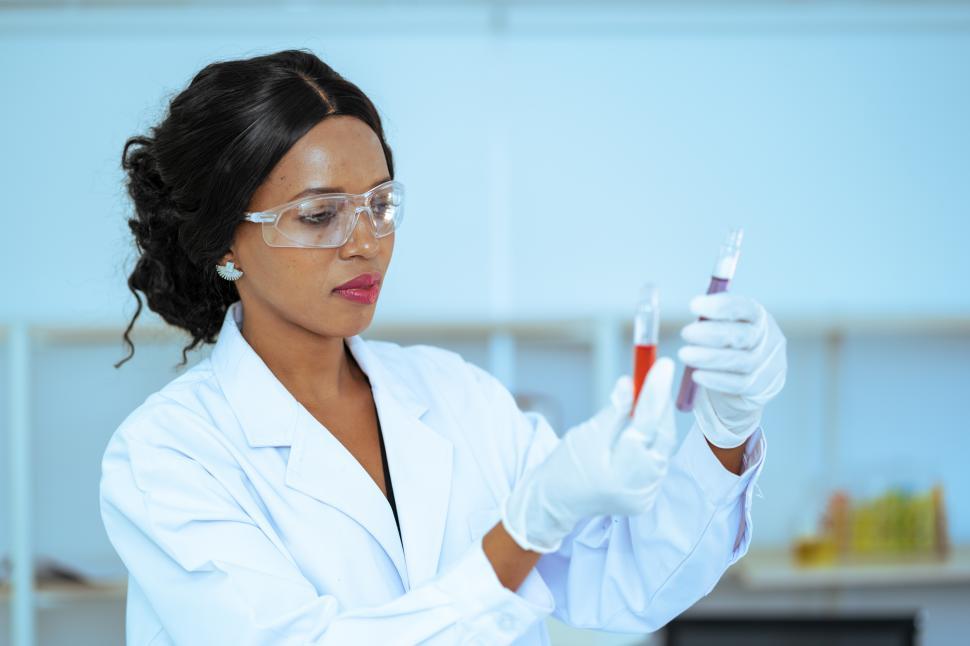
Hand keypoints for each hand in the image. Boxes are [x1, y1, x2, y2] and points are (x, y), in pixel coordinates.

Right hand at [501, 358, 676, 552]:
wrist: (556, 501)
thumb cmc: (567, 465)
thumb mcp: (586, 434)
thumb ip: (614, 411)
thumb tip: (631, 383)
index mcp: (619, 473)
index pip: (645, 425)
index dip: (655, 393)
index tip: (663, 365)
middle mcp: (638, 488)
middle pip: (663, 438)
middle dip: (661, 406)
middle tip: (658, 377)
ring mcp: (645, 496)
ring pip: (663, 449)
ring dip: (658, 422)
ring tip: (648, 401)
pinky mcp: (646, 497)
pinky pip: (657, 461)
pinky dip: (654, 441)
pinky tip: (644, 428)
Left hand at [678, 293, 786, 448]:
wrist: (744, 383)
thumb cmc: (726, 347)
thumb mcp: (723, 329)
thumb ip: (713, 320)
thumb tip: (696, 310)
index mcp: (759, 317)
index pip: (745, 307)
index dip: (720, 306)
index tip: (694, 306)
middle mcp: (769, 340)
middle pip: (742, 335)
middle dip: (711, 333)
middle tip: (686, 333)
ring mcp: (769, 365)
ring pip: (739, 361)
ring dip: (708, 357)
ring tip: (684, 354)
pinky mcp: (763, 388)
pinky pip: (738, 384)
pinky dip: (715, 379)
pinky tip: (697, 375)